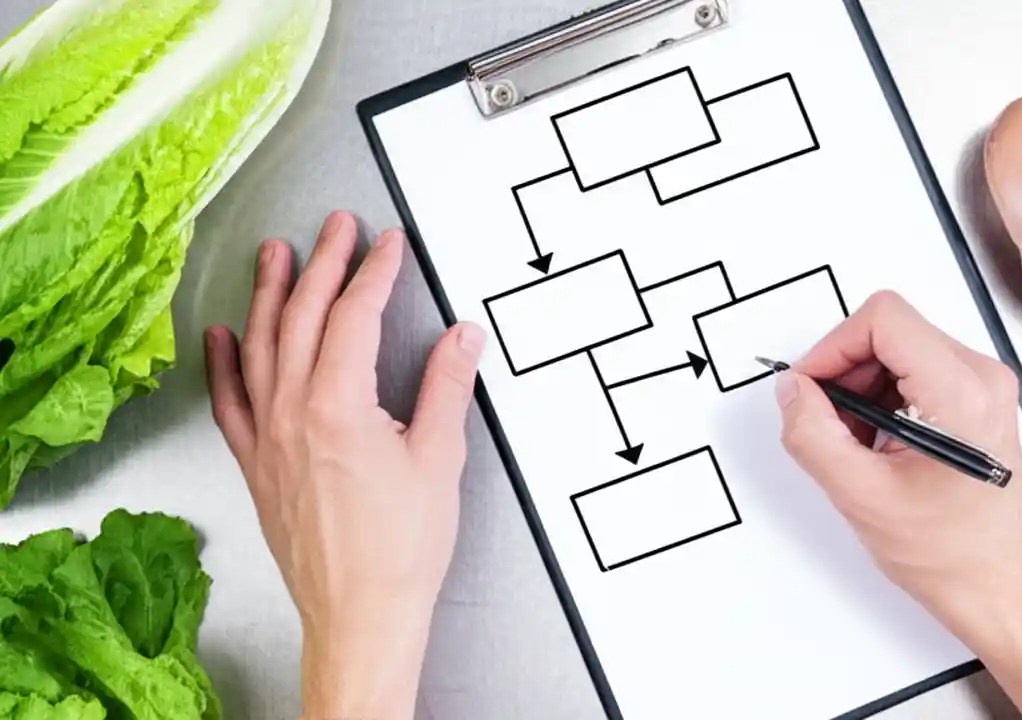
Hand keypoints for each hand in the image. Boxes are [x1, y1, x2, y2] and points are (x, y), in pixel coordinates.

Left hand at [203, 211, 484, 719]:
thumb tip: (460, 337)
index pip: (354, 317)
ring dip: (268, 296)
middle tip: (336, 227)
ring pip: (260, 348)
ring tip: (275, 256)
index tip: (387, 245)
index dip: (372, 273)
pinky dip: (222, 364)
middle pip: (304, 319)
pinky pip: (229, 402)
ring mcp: (268, 440)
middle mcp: (293, 415)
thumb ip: (446, 388)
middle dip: (323, 264)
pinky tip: (222, 336)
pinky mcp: (257, 466)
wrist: (360, 613)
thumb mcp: (440, 459)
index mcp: (339, 407)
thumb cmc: (400, 549)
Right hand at [777, 291, 1021, 719]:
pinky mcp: (975, 397)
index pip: (884, 319)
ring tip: (857, 444)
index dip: (834, 347)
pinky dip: (882, 398)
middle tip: (830, 424)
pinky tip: (878, 445)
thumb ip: (813, 433)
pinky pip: (913, 369)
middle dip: (846, 372)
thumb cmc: (947, 551)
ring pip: (897, 348)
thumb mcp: (860, 495)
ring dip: (862, 388)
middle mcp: (982, 377)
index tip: (813, 387)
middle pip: (889, 330)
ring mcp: (983, 386)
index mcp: (962, 394)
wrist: (991, 583)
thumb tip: (792, 390)